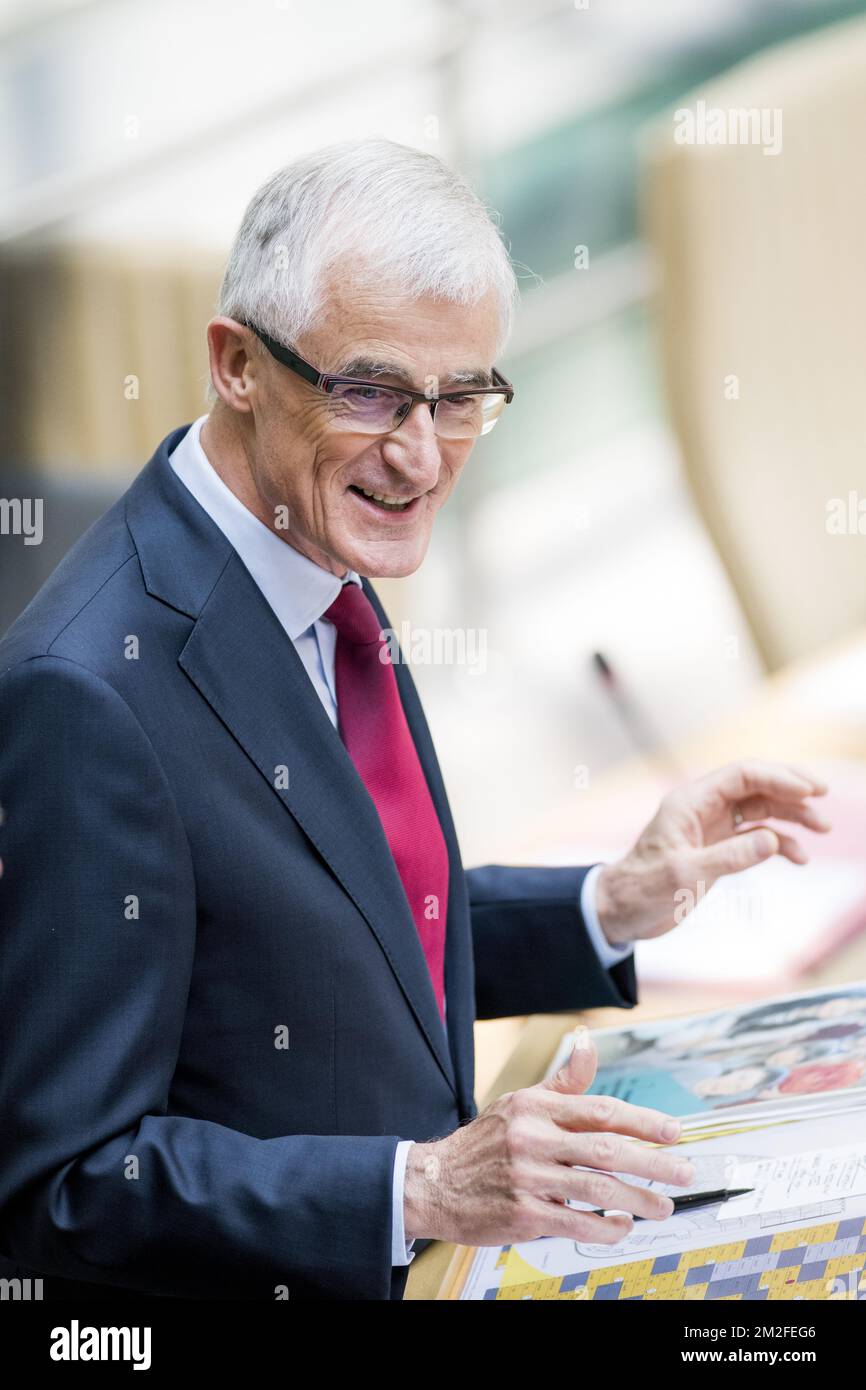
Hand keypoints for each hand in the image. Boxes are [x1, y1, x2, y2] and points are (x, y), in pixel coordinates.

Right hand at [403, 1028, 694, 1246]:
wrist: (435, 1181)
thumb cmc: (486, 1141)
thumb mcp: (520, 1102)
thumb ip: (563, 1082)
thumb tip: (588, 1041)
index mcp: (536, 1107)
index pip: (600, 1110)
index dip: (643, 1121)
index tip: (675, 1132)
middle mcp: (533, 1138)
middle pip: (607, 1149)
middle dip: (654, 1163)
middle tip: (685, 1172)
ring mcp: (528, 1177)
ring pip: (598, 1189)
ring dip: (638, 1200)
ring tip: (663, 1207)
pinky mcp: (523, 1214)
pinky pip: (577, 1222)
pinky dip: (606, 1227)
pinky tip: (622, 1226)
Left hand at [595, 758, 830, 947]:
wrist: (622, 911)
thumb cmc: (642, 889)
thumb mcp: (684, 875)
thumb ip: (728, 857)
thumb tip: (772, 840)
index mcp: (690, 801)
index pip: (742, 776)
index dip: (777, 778)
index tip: (808, 792)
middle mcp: (703, 808)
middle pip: (756, 786)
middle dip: (791, 789)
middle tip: (822, 797)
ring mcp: (712, 827)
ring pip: (761, 809)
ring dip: (792, 816)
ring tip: (822, 828)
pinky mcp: (718, 849)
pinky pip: (756, 836)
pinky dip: (780, 843)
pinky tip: (800, 857)